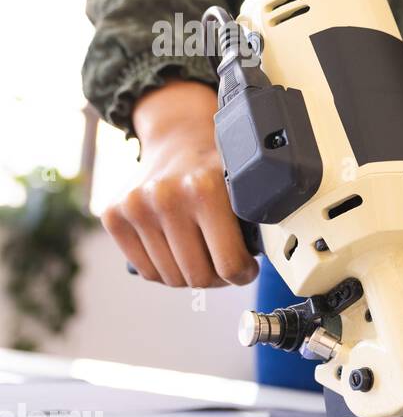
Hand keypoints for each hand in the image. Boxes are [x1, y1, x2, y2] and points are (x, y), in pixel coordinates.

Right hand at [101, 80, 257, 288]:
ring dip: (190, 275)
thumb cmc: (215, 167)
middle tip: (224, 264)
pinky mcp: (114, 215)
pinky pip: (146, 271)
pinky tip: (178, 252)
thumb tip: (274, 256)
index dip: (242, 273)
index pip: (229, 263)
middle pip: (199, 277)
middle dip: (217, 277)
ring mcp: (136, 206)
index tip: (244, 268)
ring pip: (171, 278)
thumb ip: (256, 218)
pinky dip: (165, 270)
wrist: (177, 138)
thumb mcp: (244, 185)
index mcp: (205, 188)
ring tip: (202, 255)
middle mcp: (166, 196)